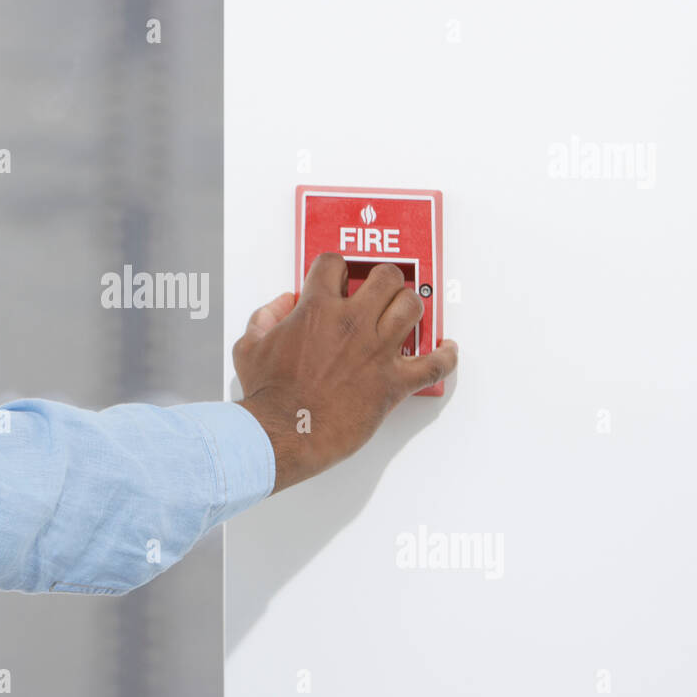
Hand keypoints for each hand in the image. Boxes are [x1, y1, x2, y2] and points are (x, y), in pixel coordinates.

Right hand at [232, 252, 457, 494]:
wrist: (284, 432)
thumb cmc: (268, 396)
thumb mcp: (249, 347)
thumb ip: (264, 317)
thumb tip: (282, 305)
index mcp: (317, 310)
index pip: (333, 264)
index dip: (335, 267)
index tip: (337, 276)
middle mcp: (352, 323)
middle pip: (386, 277)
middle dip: (382, 279)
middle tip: (379, 290)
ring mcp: (377, 351)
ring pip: (412, 307)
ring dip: (410, 306)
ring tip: (404, 312)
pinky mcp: (393, 382)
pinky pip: (434, 364)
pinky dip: (446, 356)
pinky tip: (446, 349)